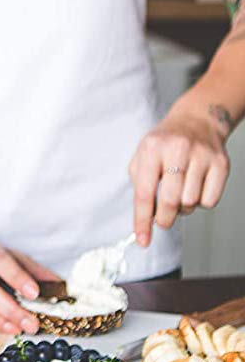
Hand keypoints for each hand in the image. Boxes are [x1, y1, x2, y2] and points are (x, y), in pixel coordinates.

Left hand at [129, 104, 230, 245]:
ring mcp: (201, 156)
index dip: (142, 220)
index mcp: (151, 149)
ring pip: (191, 202)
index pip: (143, 192)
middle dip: (164, 219)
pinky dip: (201, 202)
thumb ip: (140, 183)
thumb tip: (144, 217)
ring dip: (183, 207)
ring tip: (180, 193)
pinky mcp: (221, 164)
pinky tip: (196, 188)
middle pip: (170, 201)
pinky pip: (210, 200)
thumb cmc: (165, 144)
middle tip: (162, 221)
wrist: (197, 120)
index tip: (142, 240)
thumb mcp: (143, 155)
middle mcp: (176, 150)